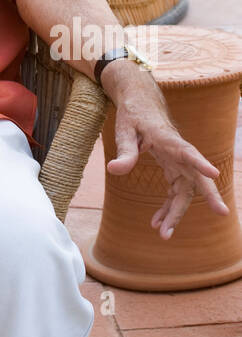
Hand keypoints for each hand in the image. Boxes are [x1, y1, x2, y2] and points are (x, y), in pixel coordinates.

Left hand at [106, 75, 228, 238]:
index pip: (188, 151)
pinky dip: (168, 207)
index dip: (201, 163)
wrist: (140, 102)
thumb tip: (114, 171)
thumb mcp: (124, 128)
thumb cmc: (133, 113)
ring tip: (163, 234)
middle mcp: (179, 151)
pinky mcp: (174, 167)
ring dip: (176, 212)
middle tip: (222, 213)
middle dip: (209, 195)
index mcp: (168, 139)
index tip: (214, 174)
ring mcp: (179, 161)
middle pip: (197, 176)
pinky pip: (176, 191)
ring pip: (186, 190)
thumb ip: (124, 150)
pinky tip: (158, 222)